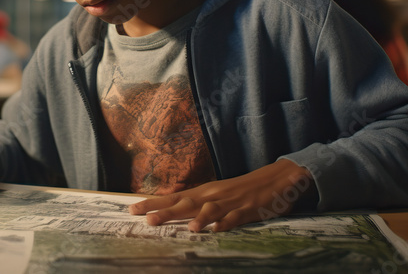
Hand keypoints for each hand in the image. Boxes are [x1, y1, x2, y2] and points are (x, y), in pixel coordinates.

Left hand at [129, 159, 314, 232]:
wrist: (275, 178)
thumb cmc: (241, 189)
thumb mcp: (215, 193)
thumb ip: (196, 203)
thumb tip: (170, 209)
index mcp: (203, 191)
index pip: (173, 197)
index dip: (153, 203)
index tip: (132, 209)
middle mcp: (213, 195)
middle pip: (186, 203)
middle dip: (167, 212)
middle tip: (148, 220)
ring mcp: (231, 202)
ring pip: (212, 210)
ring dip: (200, 218)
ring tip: (188, 228)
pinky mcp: (249, 210)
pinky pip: (237, 217)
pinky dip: (228, 223)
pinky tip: (219, 229)